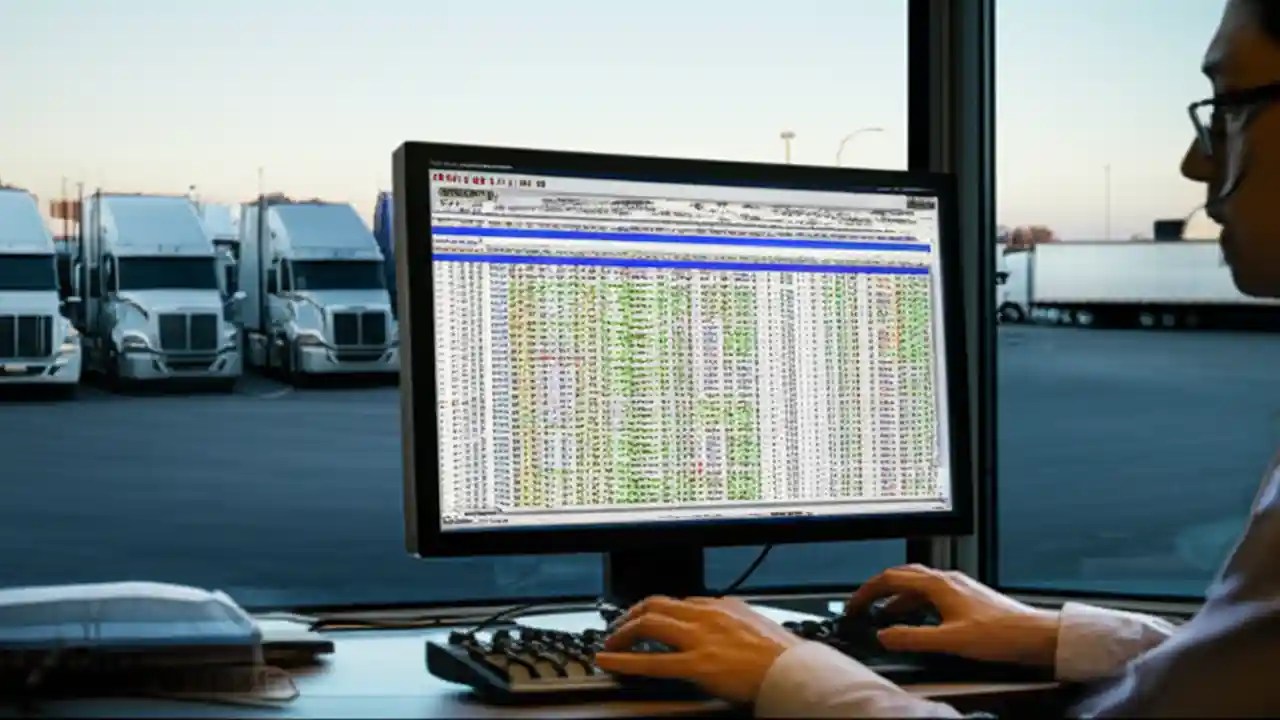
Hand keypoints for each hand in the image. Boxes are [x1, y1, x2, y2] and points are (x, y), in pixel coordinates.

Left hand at [594, 595, 802, 703]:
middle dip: (633, 614)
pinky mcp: (696, 664)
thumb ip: (736, 623)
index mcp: (722, 606)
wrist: (796, 671)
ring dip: (624, 632)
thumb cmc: (784, 656)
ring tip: (611, 643)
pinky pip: (650, 660)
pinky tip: (608, 661)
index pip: (680, 602)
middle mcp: (706, 615)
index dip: (660, 612)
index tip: (651, 620)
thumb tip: (728, 629)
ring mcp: (699, 638)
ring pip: (648, 624)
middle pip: (657, 604)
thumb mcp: (758, 627)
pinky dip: (623, 660)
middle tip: (620, 627)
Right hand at [848, 564, 1060, 667]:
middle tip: (865, 604)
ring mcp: (958, 587)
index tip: (855, 603)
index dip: (868, 590)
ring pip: (918, 586)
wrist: (1035, 635)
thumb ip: (912, 638)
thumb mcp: (948, 640)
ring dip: (898, 598)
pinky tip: (919, 620)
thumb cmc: (999, 634)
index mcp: (938, 585)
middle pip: (903, 576)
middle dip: (880, 589)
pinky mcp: (967, 598)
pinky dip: (916, 604)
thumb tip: (885, 635)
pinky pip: (932, 594)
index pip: (891, 579)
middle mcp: (947, 580)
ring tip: (887, 615)